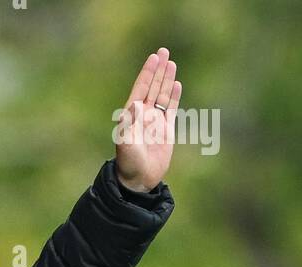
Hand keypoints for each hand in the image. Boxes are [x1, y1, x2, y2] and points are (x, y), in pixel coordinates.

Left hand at [114, 47, 181, 192]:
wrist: (139, 179)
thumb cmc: (128, 162)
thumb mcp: (125, 143)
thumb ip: (128, 124)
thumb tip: (134, 105)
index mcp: (132, 115)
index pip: (141, 88)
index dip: (147, 73)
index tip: (154, 57)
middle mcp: (144, 115)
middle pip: (153, 86)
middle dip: (158, 69)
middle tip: (163, 51)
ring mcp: (155, 121)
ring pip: (162, 95)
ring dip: (167, 79)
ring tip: (171, 63)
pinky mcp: (166, 130)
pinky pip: (171, 109)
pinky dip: (174, 96)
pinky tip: (176, 84)